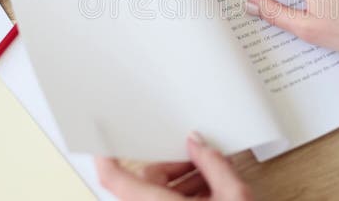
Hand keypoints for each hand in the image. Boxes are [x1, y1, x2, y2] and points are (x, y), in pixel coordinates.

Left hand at [96, 132, 251, 200]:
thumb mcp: (235, 197)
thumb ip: (214, 164)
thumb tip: (199, 145)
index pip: (118, 181)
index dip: (107, 159)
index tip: (104, 143)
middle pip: (147, 183)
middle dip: (173, 167)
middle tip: (197, 159)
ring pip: (157, 197)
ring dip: (181, 183)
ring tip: (212, 179)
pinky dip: (185, 197)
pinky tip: (210, 194)